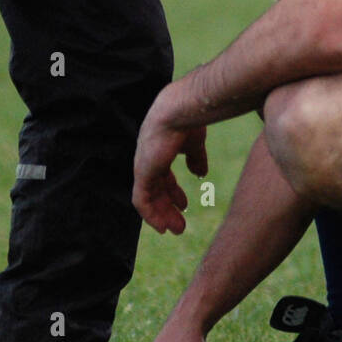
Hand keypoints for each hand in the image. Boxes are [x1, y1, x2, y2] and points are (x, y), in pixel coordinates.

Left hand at [133, 89, 207, 234]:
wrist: (179, 111)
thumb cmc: (188, 121)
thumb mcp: (194, 144)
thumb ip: (195, 158)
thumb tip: (200, 173)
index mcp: (159, 150)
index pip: (162, 176)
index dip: (172, 192)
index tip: (184, 205)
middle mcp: (148, 159)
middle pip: (155, 189)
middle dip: (168, 207)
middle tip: (180, 225)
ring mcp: (143, 166)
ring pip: (148, 198)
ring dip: (161, 215)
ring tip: (175, 230)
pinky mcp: (142, 173)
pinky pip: (141, 200)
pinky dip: (150, 215)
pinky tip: (161, 226)